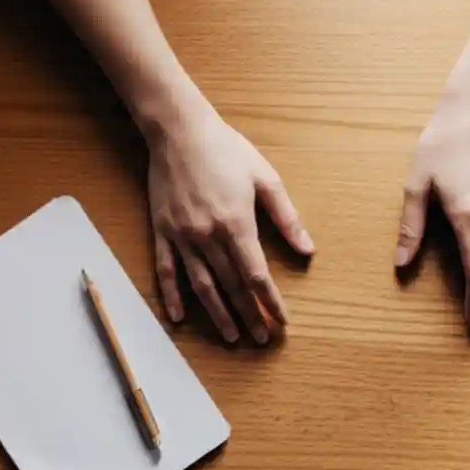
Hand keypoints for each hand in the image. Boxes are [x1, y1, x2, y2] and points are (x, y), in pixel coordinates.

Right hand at [147, 105, 313, 343]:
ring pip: (202, 285)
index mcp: (237, 224)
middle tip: (261, 338)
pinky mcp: (162, 231)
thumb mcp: (265, 178)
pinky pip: (166, 271)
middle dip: (249, 315)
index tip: (282, 321)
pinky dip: (172, 296)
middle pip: (232, 286)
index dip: (271, 302)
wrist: (178, 130)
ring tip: (230, 337)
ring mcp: (182, 236)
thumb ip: (287, 217)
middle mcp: (208, 236)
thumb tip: (308, 249)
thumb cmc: (226, 150)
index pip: (256, 275)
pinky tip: (180, 318)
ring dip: (217, 314)